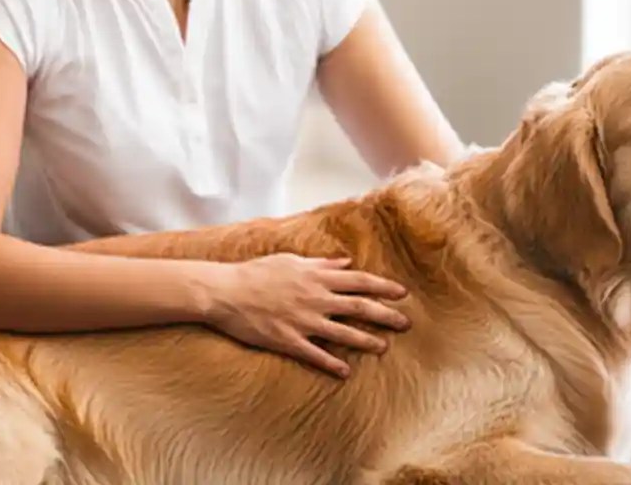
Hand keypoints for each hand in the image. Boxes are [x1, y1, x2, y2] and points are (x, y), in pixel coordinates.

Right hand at [201, 253, 410, 377]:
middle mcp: (316, 298)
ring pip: (344, 332)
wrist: (225, 291)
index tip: (402, 294)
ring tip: (384, 347)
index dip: (383, 287)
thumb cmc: (256, 272)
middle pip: (360, 307)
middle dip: (386, 315)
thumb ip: (320, 263)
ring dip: (367, 340)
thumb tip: (345, 263)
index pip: (359, 281)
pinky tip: (346, 372)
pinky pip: (315, 354)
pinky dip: (332, 363)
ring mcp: (303, 320)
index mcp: (317, 276)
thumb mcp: (290, 260)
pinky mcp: (288, 340)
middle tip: (406, 323)